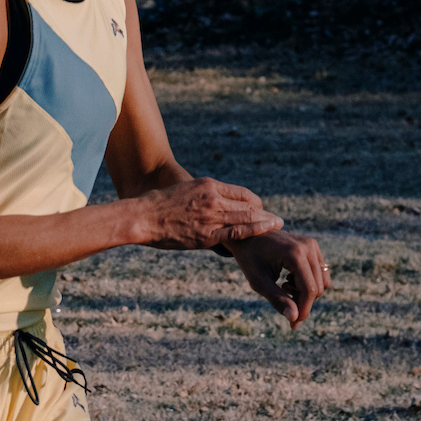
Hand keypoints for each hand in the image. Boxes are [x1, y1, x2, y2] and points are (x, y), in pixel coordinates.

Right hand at [139, 177, 284, 251]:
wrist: (142, 216)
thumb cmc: (157, 205)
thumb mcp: (183, 191)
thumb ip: (200, 196)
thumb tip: (208, 204)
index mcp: (208, 185)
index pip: (241, 193)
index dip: (254, 202)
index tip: (260, 209)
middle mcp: (214, 198)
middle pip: (248, 205)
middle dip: (264, 213)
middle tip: (277, 221)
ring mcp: (212, 216)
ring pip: (247, 218)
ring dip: (265, 222)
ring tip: (278, 226)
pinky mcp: (207, 234)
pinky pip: (238, 233)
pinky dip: (254, 233)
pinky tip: (266, 234)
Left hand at [232, 230, 329, 327]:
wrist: (247, 236)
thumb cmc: (250, 259)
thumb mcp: (258, 282)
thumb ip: (277, 299)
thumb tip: (294, 318)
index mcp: (294, 253)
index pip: (309, 290)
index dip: (304, 310)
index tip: (293, 325)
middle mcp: (308, 247)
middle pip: (318, 288)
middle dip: (303, 302)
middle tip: (281, 296)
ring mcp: (312, 245)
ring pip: (322, 282)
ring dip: (306, 292)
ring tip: (284, 286)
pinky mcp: (313, 247)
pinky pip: (320, 274)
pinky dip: (308, 283)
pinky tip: (289, 279)